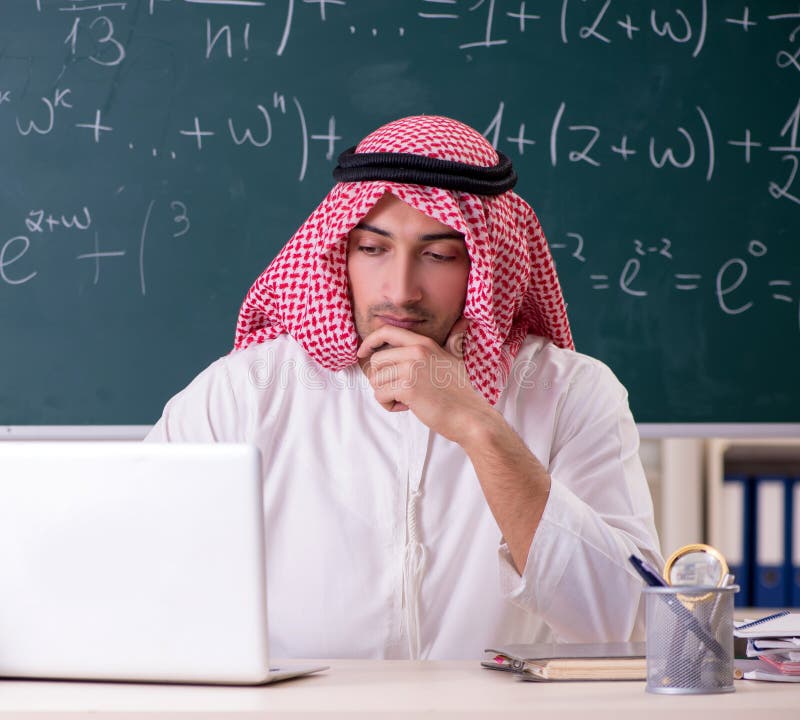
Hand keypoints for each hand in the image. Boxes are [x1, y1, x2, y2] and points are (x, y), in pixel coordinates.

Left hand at [357, 318, 490, 441]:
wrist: (469, 416)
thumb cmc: (461, 392)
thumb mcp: (456, 359)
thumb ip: (454, 340)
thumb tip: (463, 322)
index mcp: (424, 343)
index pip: (387, 332)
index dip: (369, 342)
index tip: (362, 353)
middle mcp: (416, 352)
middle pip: (376, 361)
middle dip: (381, 379)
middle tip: (399, 391)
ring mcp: (411, 369)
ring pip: (376, 380)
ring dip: (386, 395)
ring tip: (407, 400)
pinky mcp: (407, 388)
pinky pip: (380, 395)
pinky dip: (389, 405)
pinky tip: (407, 407)